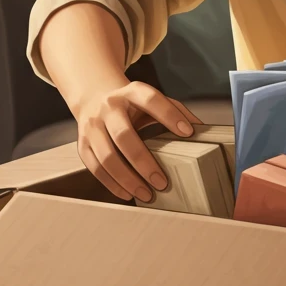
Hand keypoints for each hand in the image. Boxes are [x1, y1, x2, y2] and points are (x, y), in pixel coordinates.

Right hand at [75, 80, 202, 202]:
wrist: (95, 97)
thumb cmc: (133, 105)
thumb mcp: (155, 100)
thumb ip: (177, 112)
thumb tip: (203, 132)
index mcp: (132, 91)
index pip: (152, 100)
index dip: (170, 116)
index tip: (188, 134)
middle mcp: (109, 106)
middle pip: (124, 136)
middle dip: (144, 162)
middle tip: (162, 182)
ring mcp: (92, 125)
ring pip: (106, 156)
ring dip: (127, 179)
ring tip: (147, 194)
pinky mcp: (82, 143)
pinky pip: (95, 168)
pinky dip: (112, 184)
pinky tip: (128, 194)